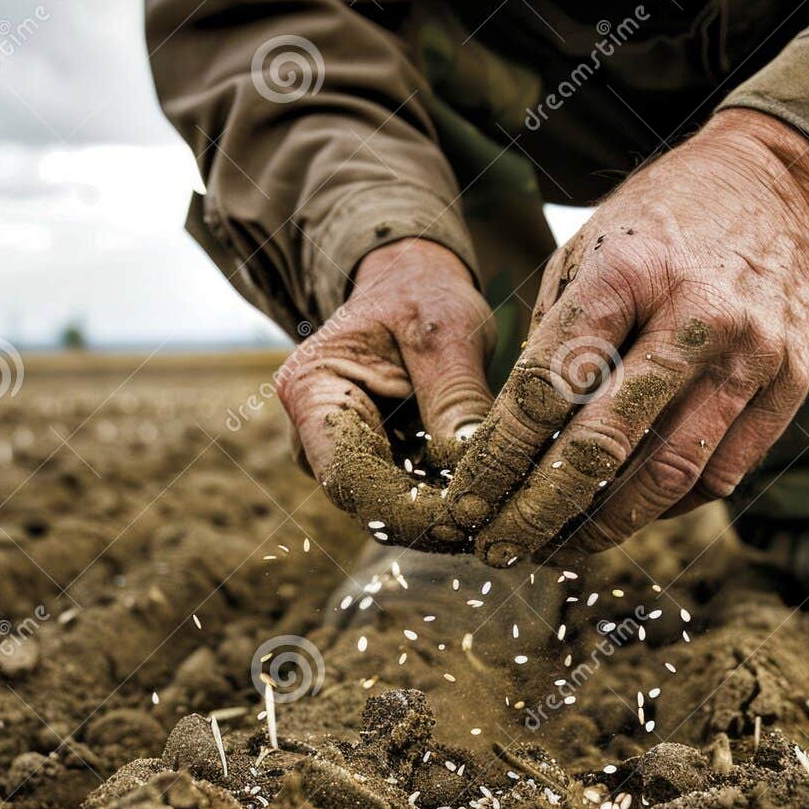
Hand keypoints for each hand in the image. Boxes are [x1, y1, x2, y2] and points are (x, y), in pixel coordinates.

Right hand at [275, 237, 494, 544]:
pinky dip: (441, 499)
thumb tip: (476, 468)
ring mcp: (337, 452)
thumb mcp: (445, 333)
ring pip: (385, 507)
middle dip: (427, 520)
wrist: (411, 286)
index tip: (465, 518)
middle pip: (364, 501)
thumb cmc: (423, 296)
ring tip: (497, 508)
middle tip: (493, 522)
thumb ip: (456, 398)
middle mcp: (311, 432)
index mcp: (311, 391)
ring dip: (438, 514)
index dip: (404, 509)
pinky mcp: (368, 462)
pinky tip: (483, 496)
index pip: (348, 475)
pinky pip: (403, 494)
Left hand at [448, 108, 808, 564]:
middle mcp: (696, 316)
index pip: (548, 387)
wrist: (781, 187)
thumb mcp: (587, 249)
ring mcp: (752, 356)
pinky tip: (623, 515)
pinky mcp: (790, 387)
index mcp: (629, 271)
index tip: (467, 499)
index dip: (500, 456)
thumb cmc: (661, 223)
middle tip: (500, 547)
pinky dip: (665, 506)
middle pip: (603, 445)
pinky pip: (719, 474)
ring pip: (667, 475)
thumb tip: (506, 439)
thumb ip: (551, 339)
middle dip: (541, 510)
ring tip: (555, 547)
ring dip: (604, 526)